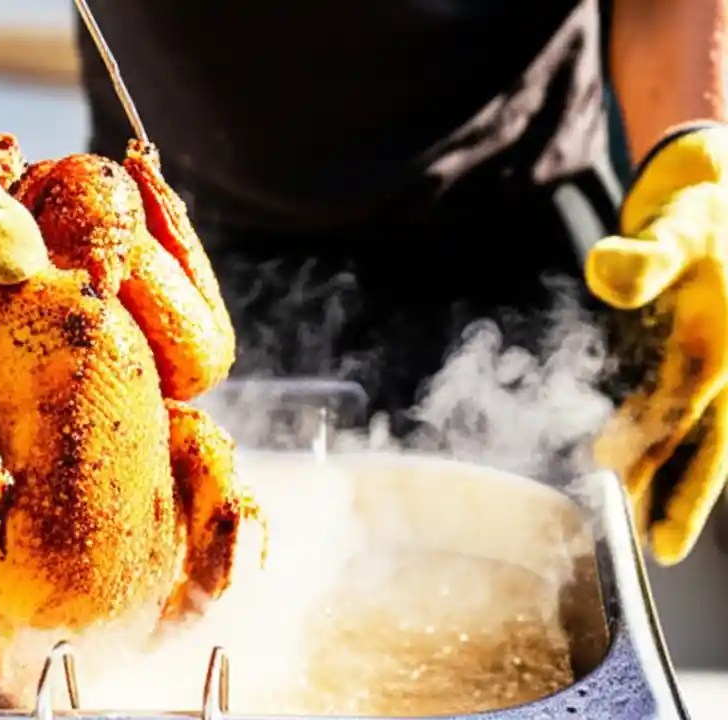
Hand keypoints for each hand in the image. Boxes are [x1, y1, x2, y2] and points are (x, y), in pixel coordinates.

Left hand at [586, 124, 727, 564]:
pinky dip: (645, 425)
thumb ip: (644, 255)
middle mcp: (722, 363)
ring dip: (656, 464)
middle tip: (646, 548)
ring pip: (681, 427)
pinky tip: (617, 450)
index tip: (661, 540)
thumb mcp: (678, 224)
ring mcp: (704, 356)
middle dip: (672, 495)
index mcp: (724, 350)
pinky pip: (663, 395)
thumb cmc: (705, 205)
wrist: (714, 180)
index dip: (681, 486)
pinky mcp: (681, 343)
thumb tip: (604, 272)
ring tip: (626, 510)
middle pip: (697, 445)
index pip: (702, 433)